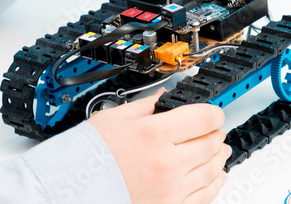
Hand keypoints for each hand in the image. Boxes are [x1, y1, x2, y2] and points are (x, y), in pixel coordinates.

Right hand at [87, 89, 229, 203]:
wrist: (70, 191)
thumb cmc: (85, 158)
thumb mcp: (112, 119)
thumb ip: (145, 106)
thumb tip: (164, 97)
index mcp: (153, 135)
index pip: (203, 118)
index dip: (213, 111)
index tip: (213, 111)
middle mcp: (167, 163)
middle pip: (211, 143)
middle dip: (216, 133)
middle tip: (215, 129)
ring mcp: (170, 190)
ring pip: (212, 170)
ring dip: (220, 158)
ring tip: (220, 151)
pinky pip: (204, 197)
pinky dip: (214, 184)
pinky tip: (216, 178)